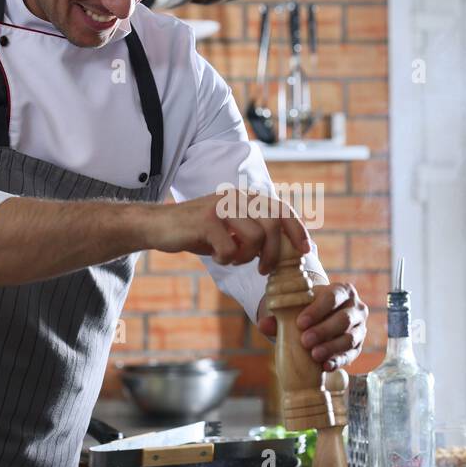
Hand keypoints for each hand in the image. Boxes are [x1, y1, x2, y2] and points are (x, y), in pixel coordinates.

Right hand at [151, 190, 311, 274]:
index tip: (305, 251)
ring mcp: (221, 207)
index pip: (282, 210)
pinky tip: (214, 255)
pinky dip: (225, 259)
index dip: (297, 231)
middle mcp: (237, 197)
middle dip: (273, 254)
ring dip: (245, 258)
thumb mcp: (232, 227)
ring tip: (231, 258)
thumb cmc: (200, 232)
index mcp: (247, 197)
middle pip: (272, 226)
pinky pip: (230, 250)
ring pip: (254, 239)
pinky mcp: (205, 221)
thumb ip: (255, 232)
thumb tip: (286, 250)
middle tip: (263, 269)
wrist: (160, 226)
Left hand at [257, 281, 367, 370]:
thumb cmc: (310, 312)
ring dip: (331, 347)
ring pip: (350, 338)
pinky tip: (324, 367)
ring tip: (313, 355)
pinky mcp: (358, 347)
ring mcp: (360, 329)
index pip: (332, 297)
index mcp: (342, 291)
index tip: (300, 323)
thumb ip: (280, 316)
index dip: (317, 310)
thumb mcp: (297, 309)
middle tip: (304, 341)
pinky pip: (351, 355)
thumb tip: (263, 324)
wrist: (324, 322)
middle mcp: (356, 308)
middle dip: (323, 330)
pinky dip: (338, 361)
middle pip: (344, 319)